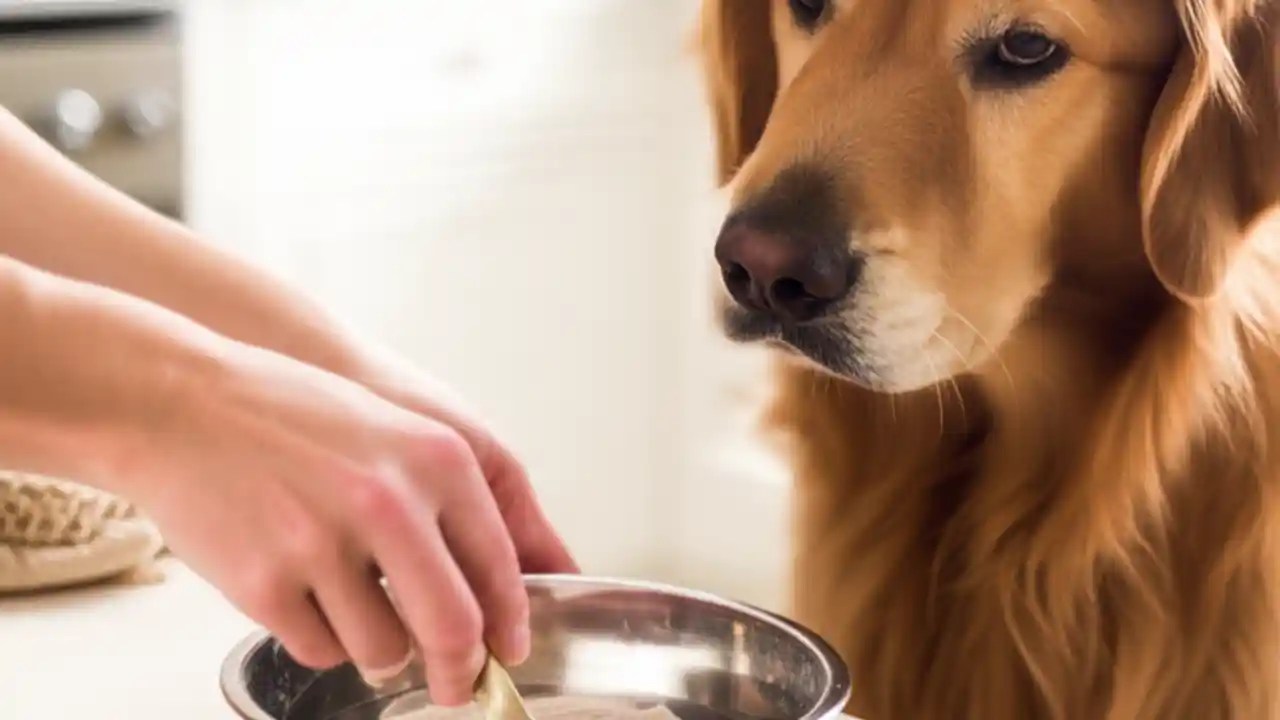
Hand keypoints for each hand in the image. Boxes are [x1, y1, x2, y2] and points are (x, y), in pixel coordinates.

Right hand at [121, 345, 564, 704]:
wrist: (182, 403)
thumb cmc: (294, 415)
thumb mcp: (397, 429)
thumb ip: (457, 499)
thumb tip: (528, 569)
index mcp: (436, 459)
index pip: (498, 567)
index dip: (508, 624)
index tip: (507, 651)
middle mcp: (389, 502)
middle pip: (453, 629)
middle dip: (460, 672)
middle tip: (455, 686)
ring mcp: (323, 545)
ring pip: (385, 651)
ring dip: (381, 651)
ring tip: (355, 608)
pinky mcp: (264, 584)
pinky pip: (321, 649)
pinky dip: (322, 639)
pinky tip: (305, 594)